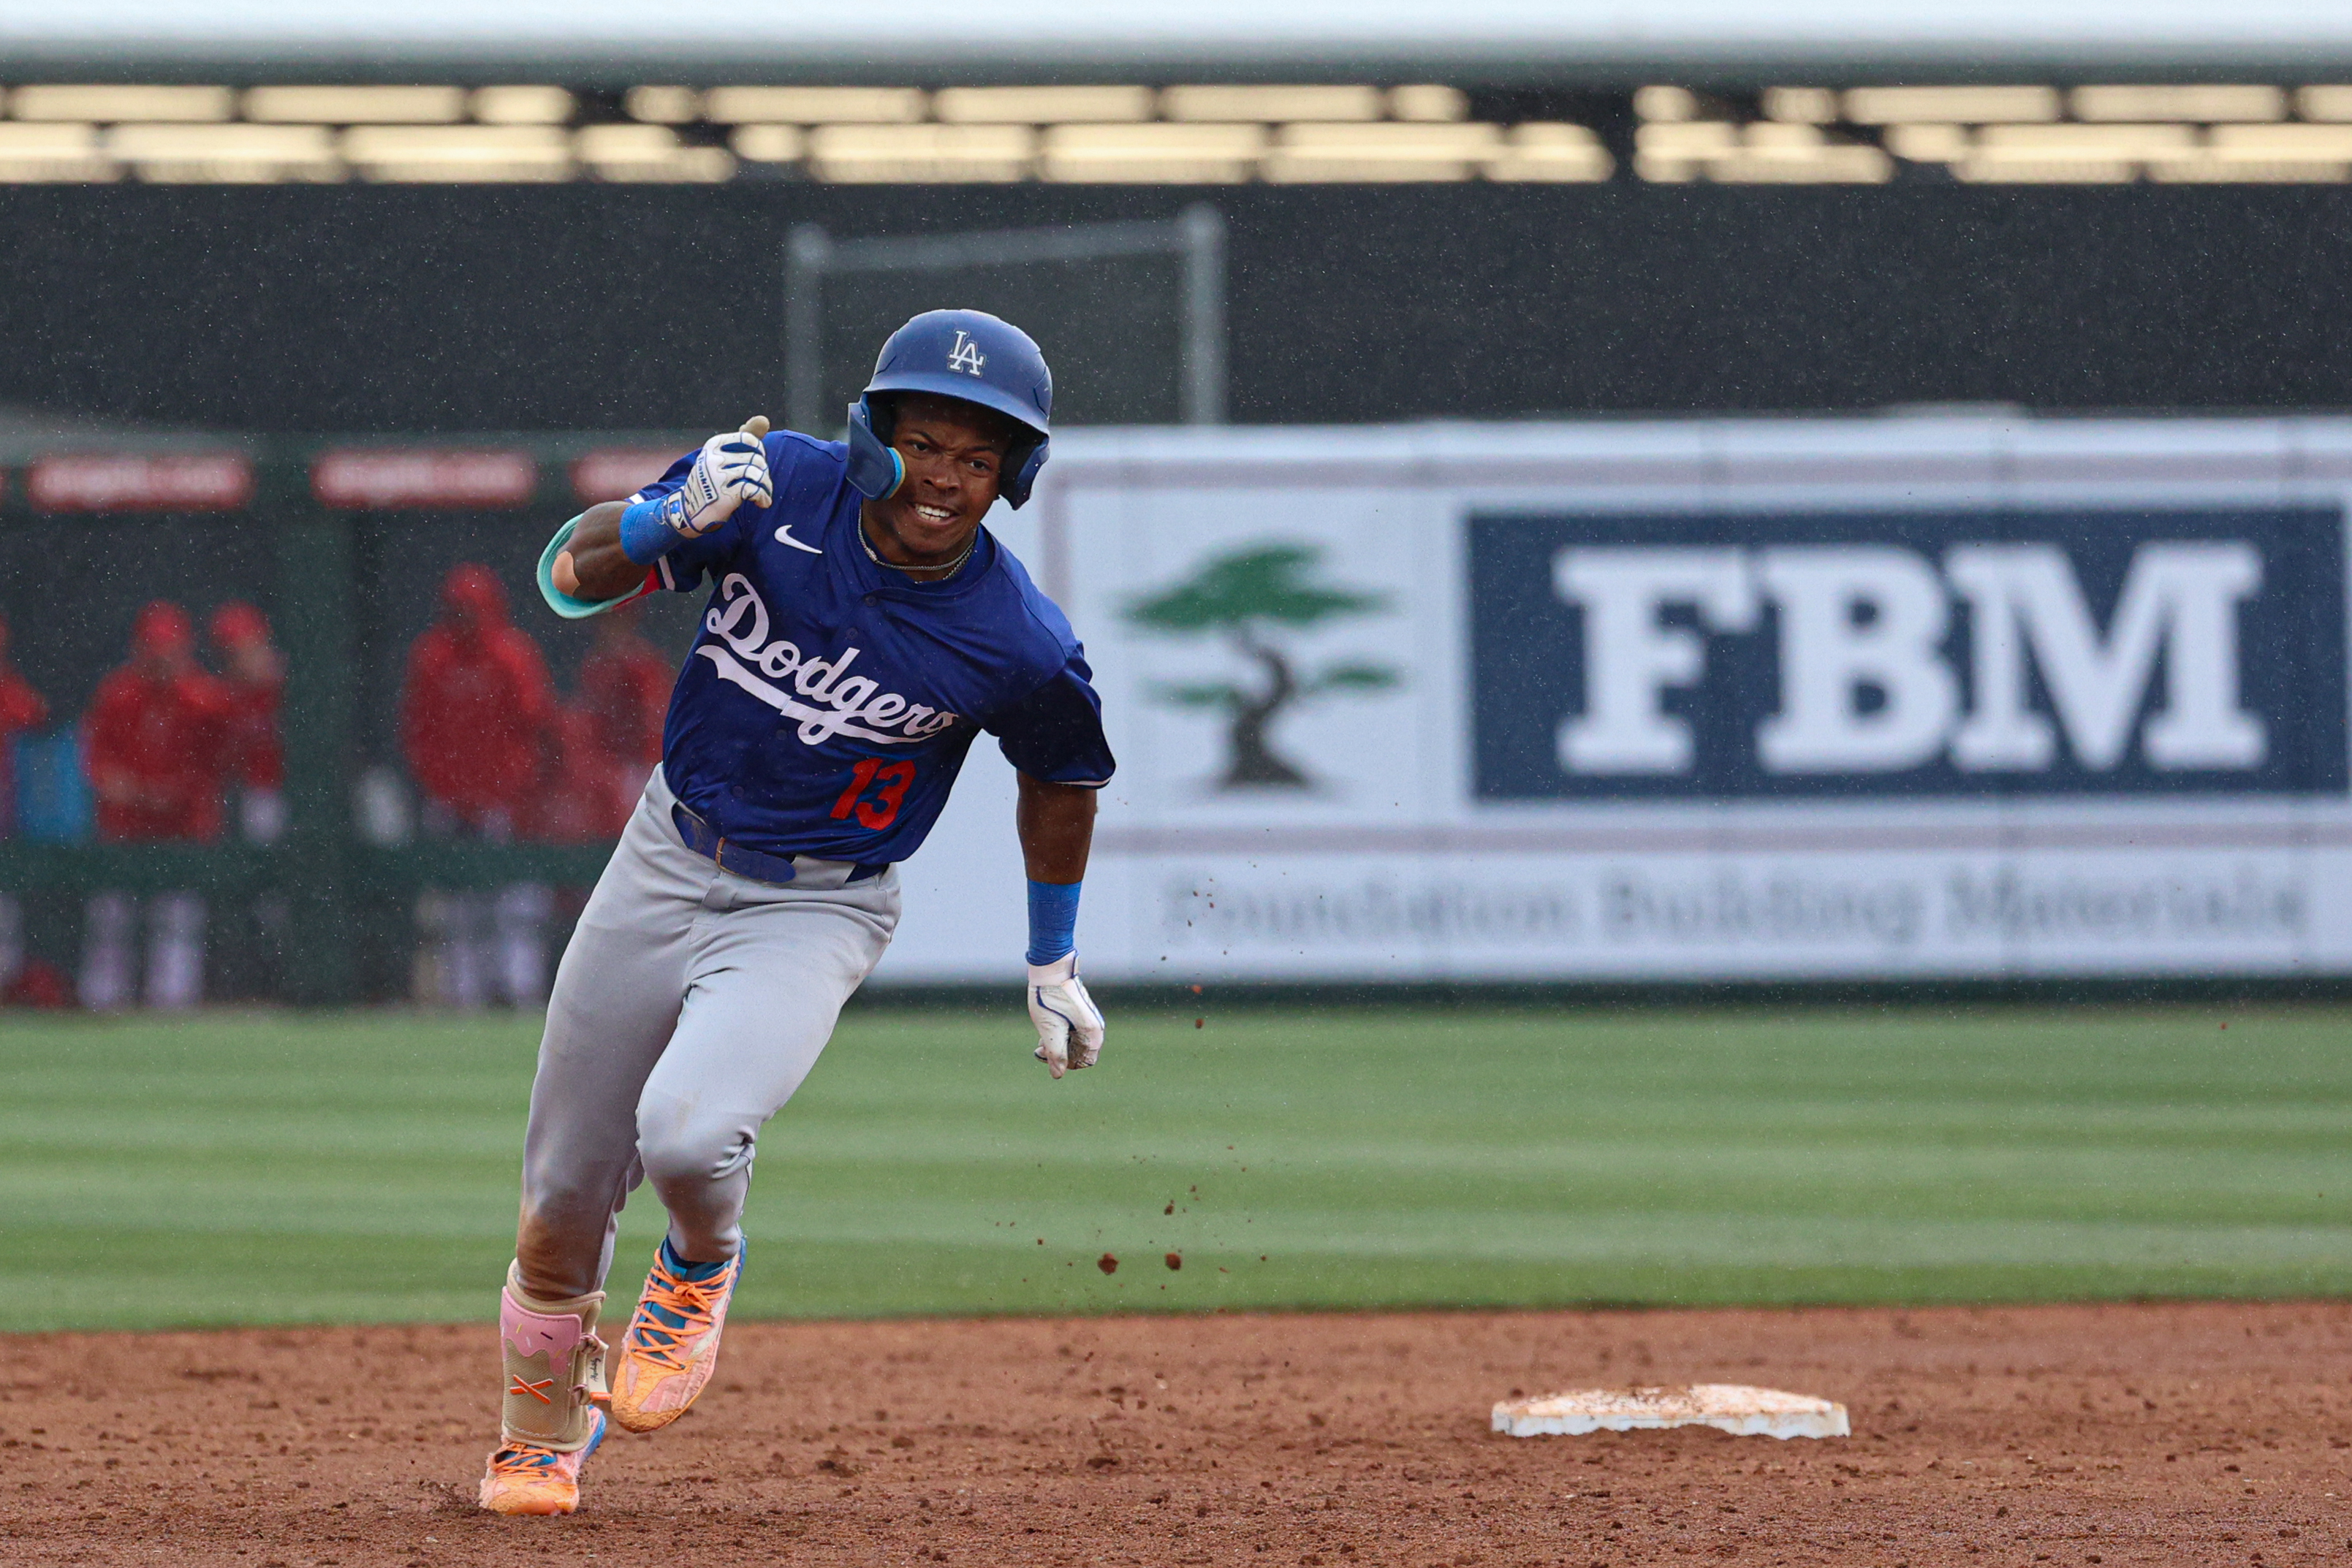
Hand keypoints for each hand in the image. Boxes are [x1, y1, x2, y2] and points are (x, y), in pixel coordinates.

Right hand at [651, 417, 773, 540]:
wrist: (690, 511)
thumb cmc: (711, 481)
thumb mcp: (721, 457)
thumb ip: (744, 438)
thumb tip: (764, 419)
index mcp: (714, 445)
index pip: (748, 440)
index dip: (760, 451)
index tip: (758, 463)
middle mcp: (714, 458)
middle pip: (756, 459)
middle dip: (764, 472)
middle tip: (762, 483)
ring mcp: (718, 477)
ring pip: (756, 474)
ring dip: (766, 485)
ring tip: (765, 493)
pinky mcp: (725, 495)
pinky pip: (754, 490)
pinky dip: (763, 497)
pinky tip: (763, 502)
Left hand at [1028, 953, 1103, 1079]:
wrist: (1051, 969)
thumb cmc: (1050, 998)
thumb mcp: (1050, 1030)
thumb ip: (1055, 1054)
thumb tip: (1058, 1074)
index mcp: (1092, 1032)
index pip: (1086, 1061)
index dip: (1068, 1064)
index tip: (1050, 1057)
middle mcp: (1094, 1026)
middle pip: (1080, 1052)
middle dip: (1060, 1054)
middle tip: (1040, 1048)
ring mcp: (1088, 1018)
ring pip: (1074, 1042)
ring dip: (1057, 1044)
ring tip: (1040, 1040)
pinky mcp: (1080, 1012)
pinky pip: (1072, 1031)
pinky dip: (1059, 1034)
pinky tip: (1045, 1029)